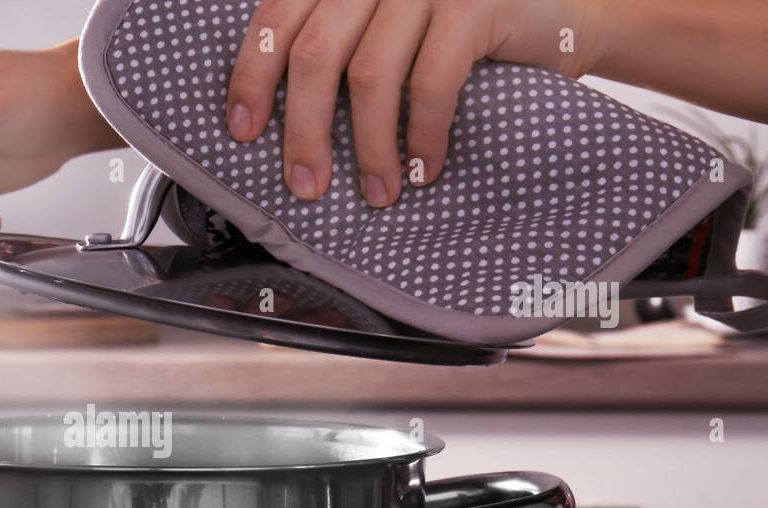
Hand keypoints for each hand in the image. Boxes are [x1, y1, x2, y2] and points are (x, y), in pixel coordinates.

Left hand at [226, 0, 599, 206]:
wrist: (561, 11)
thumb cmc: (461, 30)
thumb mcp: (387, 27)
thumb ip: (338, 43)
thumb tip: (279, 122)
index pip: (279, 15)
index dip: (253, 75)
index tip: (243, 130)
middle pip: (315, 53)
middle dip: (304, 130)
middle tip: (305, 185)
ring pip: (369, 76)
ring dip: (368, 148)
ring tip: (376, 192)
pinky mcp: (475, 3)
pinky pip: (430, 83)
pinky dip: (420, 137)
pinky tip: (422, 169)